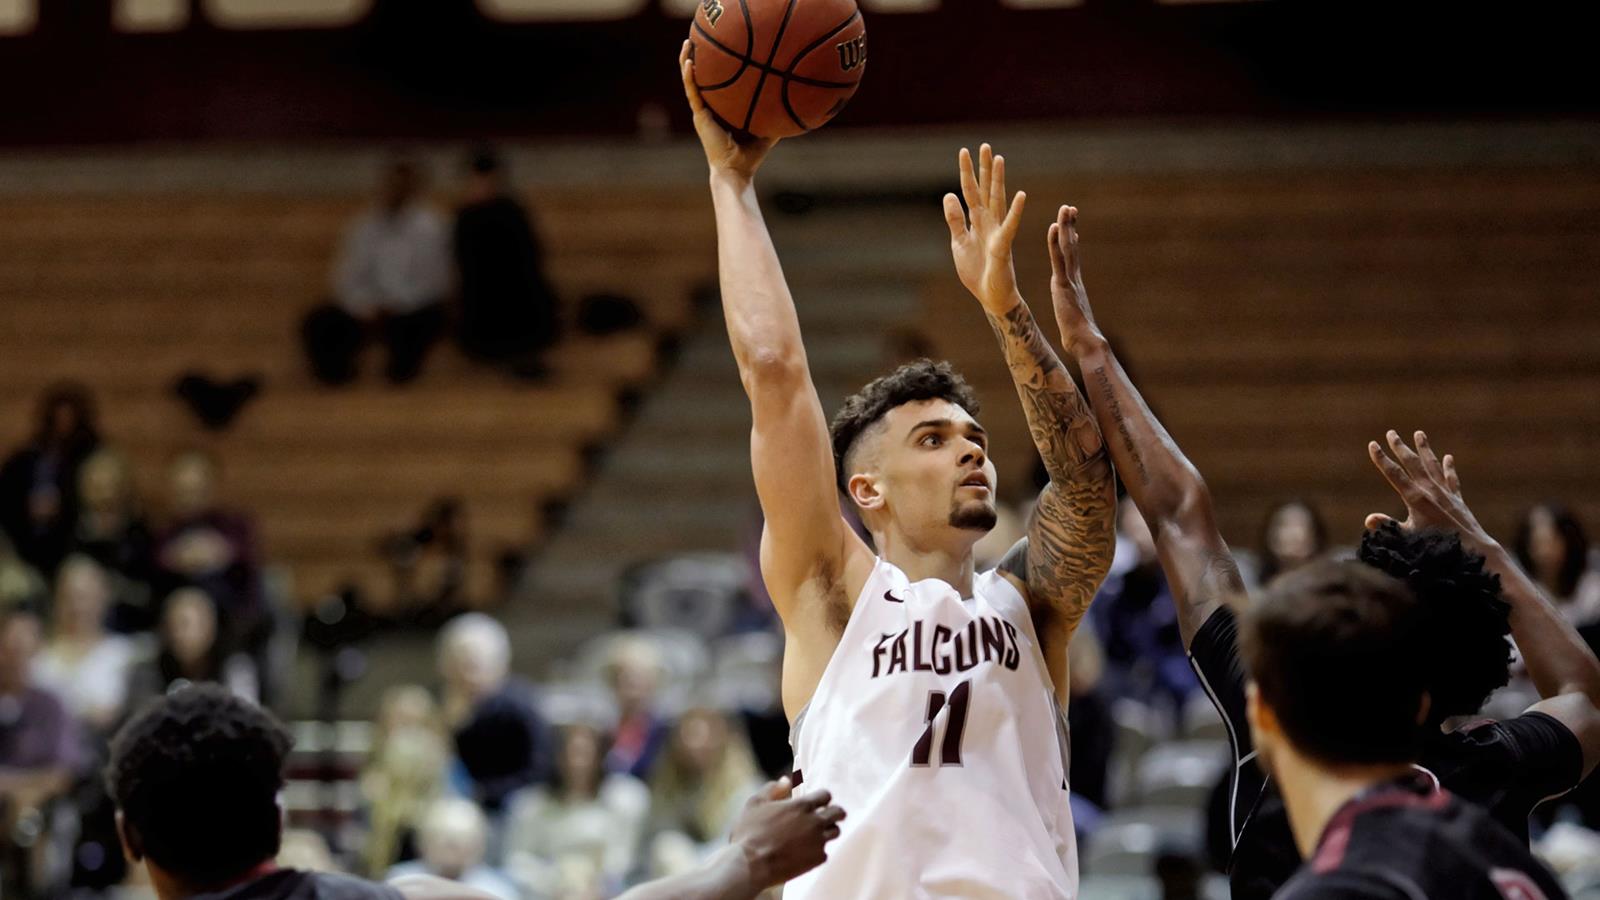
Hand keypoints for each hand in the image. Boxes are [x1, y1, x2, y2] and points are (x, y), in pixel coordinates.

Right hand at [681, 40, 777, 181]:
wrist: (737, 171)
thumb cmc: (751, 155)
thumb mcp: (768, 129)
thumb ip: (776, 113)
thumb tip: (797, 99)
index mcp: (721, 111)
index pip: (716, 85)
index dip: (714, 67)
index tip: (718, 48)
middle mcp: (709, 109)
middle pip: (700, 78)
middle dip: (698, 57)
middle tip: (698, 37)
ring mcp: (702, 112)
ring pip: (691, 81)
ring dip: (687, 61)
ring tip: (687, 42)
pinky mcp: (700, 117)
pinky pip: (693, 92)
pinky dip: (690, 77)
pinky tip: (689, 61)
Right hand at [730, 778, 845, 887]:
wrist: (750, 865)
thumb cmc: (749, 833)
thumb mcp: (755, 804)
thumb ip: (773, 789)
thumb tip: (786, 780)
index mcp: (801, 805)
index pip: (826, 795)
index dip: (821, 798)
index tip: (816, 803)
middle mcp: (815, 822)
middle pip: (838, 812)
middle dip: (834, 813)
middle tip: (826, 817)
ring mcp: (818, 841)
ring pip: (835, 832)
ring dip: (827, 831)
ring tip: (814, 835)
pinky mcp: (817, 860)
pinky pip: (825, 853)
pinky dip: (817, 852)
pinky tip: (805, 853)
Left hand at [944, 144, 1026, 312]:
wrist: (991, 296)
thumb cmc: (978, 271)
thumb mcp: (959, 242)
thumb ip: (955, 220)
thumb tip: (948, 194)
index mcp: (977, 221)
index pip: (970, 192)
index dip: (967, 172)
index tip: (964, 151)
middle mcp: (989, 222)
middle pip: (986, 190)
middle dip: (985, 169)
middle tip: (985, 145)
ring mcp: (998, 232)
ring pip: (998, 201)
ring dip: (999, 180)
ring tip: (999, 159)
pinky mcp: (1004, 246)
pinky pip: (1010, 226)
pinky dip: (1016, 211)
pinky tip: (1021, 194)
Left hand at [1048, 204, 1103, 352]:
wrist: (1086, 343)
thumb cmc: (1079, 337)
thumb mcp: (1072, 317)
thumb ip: (1071, 311)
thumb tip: (1073, 317)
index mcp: (1074, 284)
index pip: (1072, 257)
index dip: (1072, 240)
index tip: (1072, 225)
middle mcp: (1074, 278)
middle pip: (1073, 246)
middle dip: (1071, 226)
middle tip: (1070, 208)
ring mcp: (1070, 279)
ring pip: (1068, 247)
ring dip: (1066, 226)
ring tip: (1066, 208)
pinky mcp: (1064, 285)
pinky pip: (1059, 259)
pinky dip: (1056, 242)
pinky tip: (1054, 227)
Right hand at [1366, 430, 1490, 545]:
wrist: (1472, 547)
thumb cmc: (1437, 545)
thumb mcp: (1409, 537)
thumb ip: (1389, 526)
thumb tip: (1368, 520)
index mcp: (1416, 498)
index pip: (1394, 474)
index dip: (1381, 459)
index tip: (1373, 444)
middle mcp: (1430, 490)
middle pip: (1412, 463)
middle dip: (1400, 447)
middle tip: (1391, 432)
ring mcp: (1445, 493)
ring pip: (1432, 465)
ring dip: (1425, 449)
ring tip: (1419, 433)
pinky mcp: (1457, 499)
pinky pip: (1452, 479)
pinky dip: (1449, 468)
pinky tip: (1448, 457)